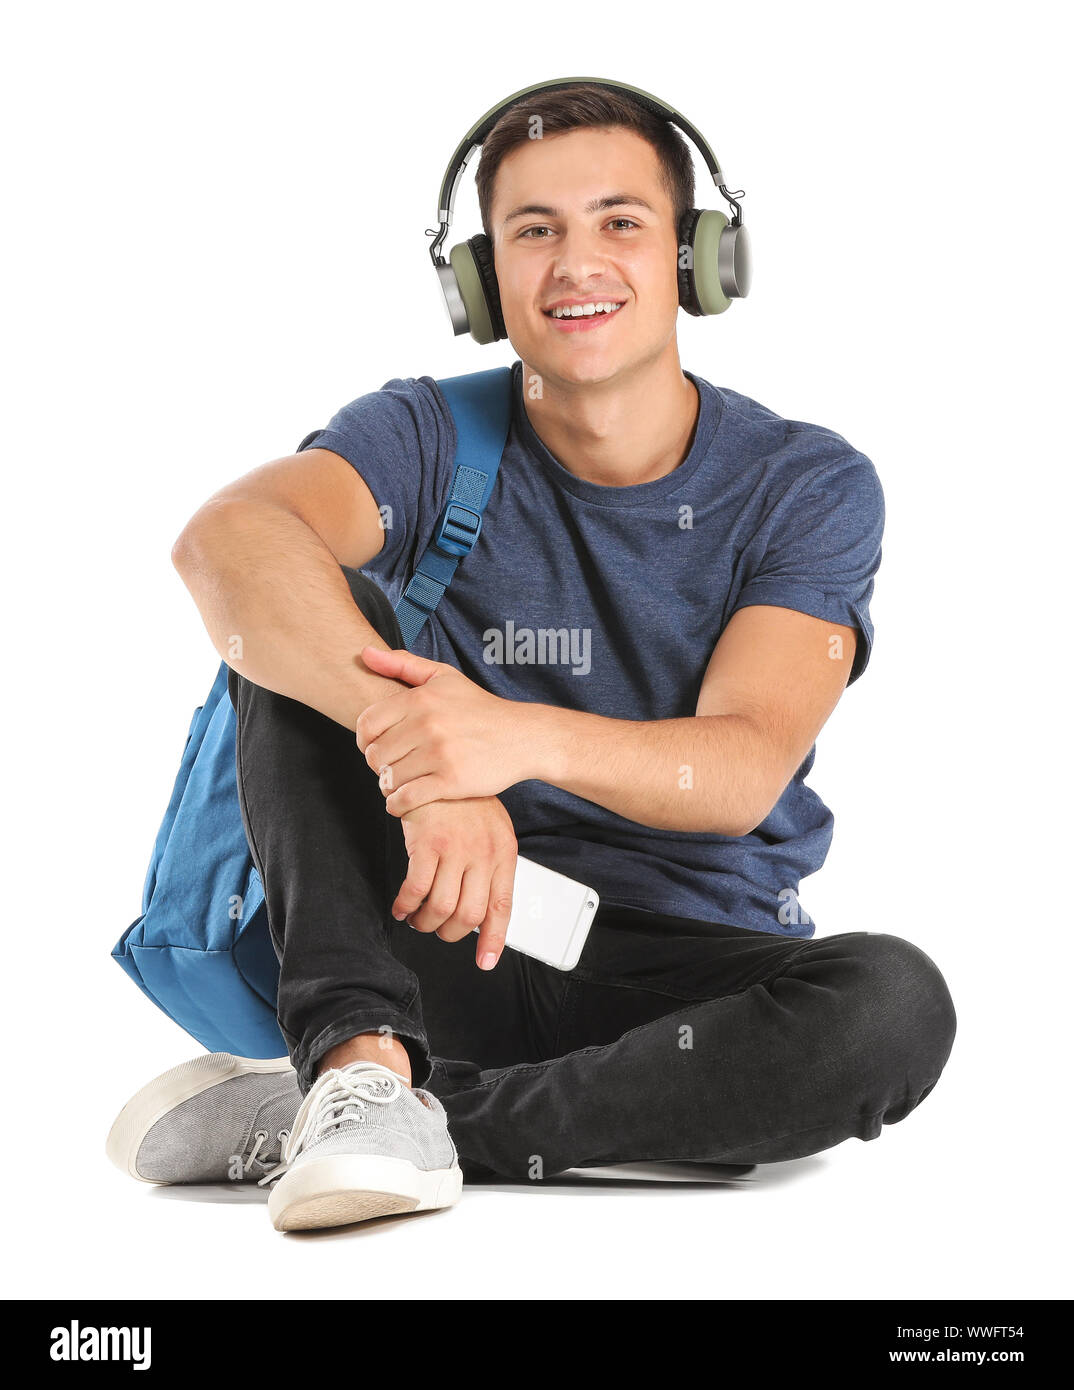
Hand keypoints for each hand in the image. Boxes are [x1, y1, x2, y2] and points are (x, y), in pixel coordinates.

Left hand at [357, 646, 529, 814]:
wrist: (522, 737)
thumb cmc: (479, 707)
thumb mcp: (444, 676)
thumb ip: (403, 663)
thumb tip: (364, 652)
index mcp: (420, 699)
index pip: (367, 724)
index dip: (365, 739)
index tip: (376, 746)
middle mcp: (427, 725)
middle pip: (376, 754)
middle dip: (378, 765)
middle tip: (391, 767)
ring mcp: (439, 754)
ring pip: (389, 778)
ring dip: (388, 786)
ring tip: (398, 784)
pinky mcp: (451, 781)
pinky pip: (407, 798)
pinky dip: (398, 805)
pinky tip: (401, 803)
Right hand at [393, 796, 516, 969]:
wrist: (441, 764)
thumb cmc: (465, 801)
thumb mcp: (491, 831)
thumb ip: (490, 867)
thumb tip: (483, 910)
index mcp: (503, 853)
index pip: (502, 907)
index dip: (494, 940)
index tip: (485, 961)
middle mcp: (482, 854)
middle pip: (469, 915)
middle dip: (450, 933)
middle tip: (437, 930)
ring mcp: (455, 849)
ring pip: (441, 908)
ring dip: (425, 922)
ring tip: (417, 918)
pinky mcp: (427, 844)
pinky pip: (415, 890)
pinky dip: (406, 905)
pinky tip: (401, 906)